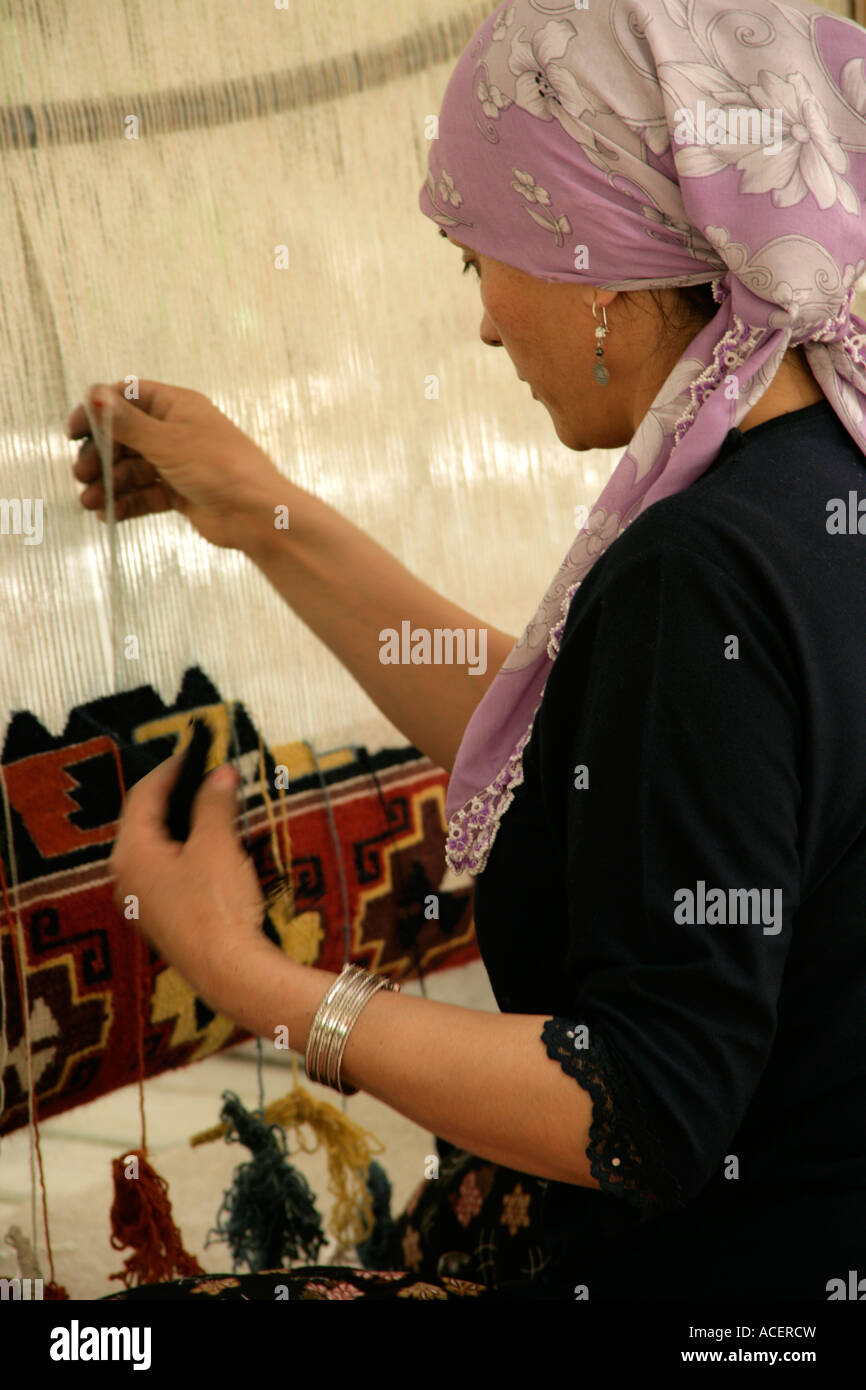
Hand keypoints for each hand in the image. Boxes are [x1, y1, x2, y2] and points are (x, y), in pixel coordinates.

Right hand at [67, 380, 286, 549]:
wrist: (257, 515)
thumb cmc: (223, 469)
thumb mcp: (168, 442)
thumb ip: (127, 423)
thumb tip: (95, 395)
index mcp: (177, 406)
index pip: (127, 398)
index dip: (98, 412)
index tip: (75, 431)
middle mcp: (177, 431)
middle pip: (125, 438)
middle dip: (101, 456)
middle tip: (83, 474)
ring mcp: (179, 463)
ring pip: (133, 469)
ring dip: (110, 484)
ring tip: (91, 502)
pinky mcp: (181, 492)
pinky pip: (146, 494)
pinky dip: (127, 503)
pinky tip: (110, 514)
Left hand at [110, 752, 274, 1018]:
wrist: (230, 972)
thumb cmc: (217, 907)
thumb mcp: (217, 843)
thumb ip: (215, 802)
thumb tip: (220, 774)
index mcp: (131, 852)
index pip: (143, 795)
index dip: (171, 768)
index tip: (194, 752)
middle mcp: (127, 876)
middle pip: (147, 821)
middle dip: (177, 795)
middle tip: (205, 774)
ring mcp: (143, 901)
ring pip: (159, 847)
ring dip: (185, 823)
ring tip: (215, 804)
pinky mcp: (164, 918)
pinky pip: (170, 870)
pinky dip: (188, 849)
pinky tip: (214, 846)